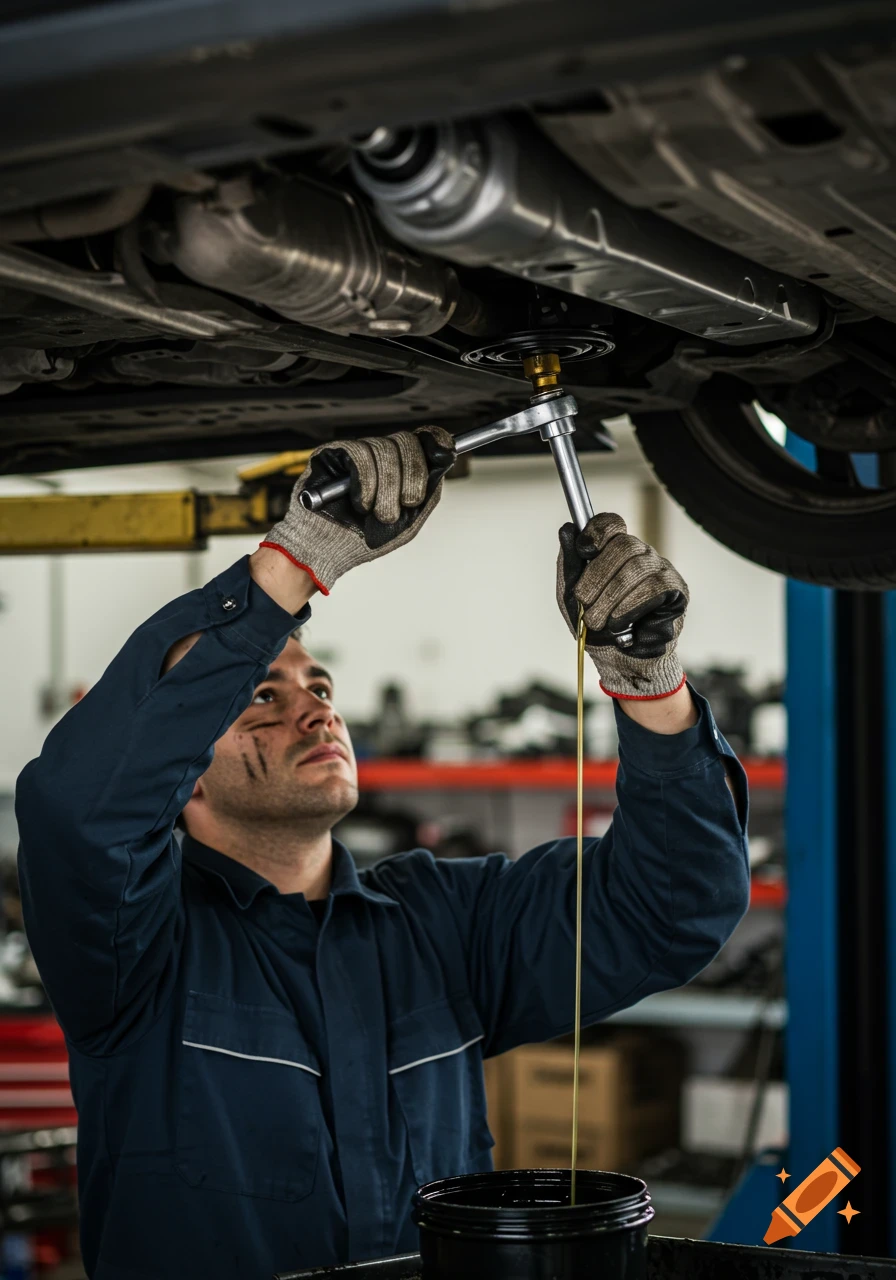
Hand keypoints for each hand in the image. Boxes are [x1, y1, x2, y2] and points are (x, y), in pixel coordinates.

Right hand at [262, 426, 455, 592]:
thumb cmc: (365, 539)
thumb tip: (444, 458)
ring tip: (376, 513)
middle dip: (413, 474)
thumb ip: (429, 490)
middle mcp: (379, 457)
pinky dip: (365, 482)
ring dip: (386, 488)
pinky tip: (360, 502)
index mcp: (400, 469)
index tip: (446, 451)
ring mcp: (356, 454)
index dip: (435, 440)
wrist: (327, 552)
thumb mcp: (409, 520)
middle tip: (407, 502)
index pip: (422, 440)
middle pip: (407, 441)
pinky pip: (359, 454)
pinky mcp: (333, 454)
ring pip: (384, 448)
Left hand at [556, 513, 688, 699]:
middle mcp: (641, 554)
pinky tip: (620, 623)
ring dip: (610, 598)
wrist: (618, 659)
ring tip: (598, 621)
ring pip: (637, 567)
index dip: (596, 530)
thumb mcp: (572, 595)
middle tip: (583, 601)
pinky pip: (654, 588)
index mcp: (614, 552)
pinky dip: (630, 606)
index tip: (583, 550)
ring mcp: (661, 569)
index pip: (611, 523)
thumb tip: (566, 529)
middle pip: (624, 544)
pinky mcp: (677, 589)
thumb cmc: (597, 625)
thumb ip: (570, 563)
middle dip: (597, 575)